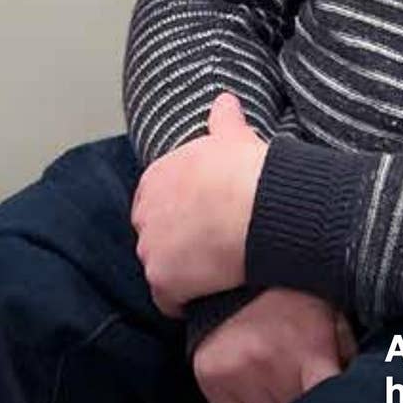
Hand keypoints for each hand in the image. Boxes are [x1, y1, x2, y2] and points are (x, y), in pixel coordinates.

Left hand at [131, 93, 267, 315]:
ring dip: (180, 274)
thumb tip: (225, 99)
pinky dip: (183, 302)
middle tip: (209, 250)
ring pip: (160, 268)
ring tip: (211, 275)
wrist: (258, 207)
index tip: (205, 222)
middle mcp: (145, 210)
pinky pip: (167, 301)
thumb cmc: (249, 171)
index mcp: (157, 176)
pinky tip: (206, 297)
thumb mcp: (235, 138)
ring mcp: (150, 247)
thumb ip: (224, 120)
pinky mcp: (162, 280)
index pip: (157, 202)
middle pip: (154, 235)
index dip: (181, 215)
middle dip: (175, 245)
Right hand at [193, 288, 355, 402]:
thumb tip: (362, 400)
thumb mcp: (333, 319)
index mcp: (307, 350)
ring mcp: (235, 371)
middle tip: (301, 382)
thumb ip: (350, 358)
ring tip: (276, 380)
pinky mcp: (209, 375)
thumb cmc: (295, 301)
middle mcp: (268, 363)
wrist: (238, 274)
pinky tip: (254, 386)